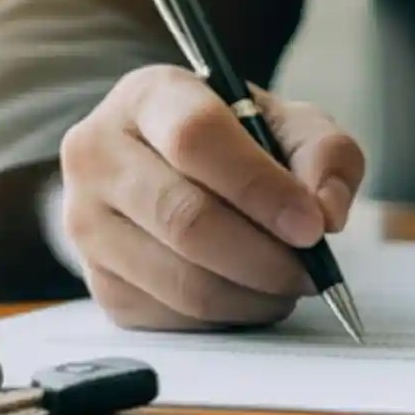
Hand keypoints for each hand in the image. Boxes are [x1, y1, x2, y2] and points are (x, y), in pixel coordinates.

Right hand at [58, 65, 364, 329]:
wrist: (172, 167)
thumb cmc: (237, 142)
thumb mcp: (289, 124)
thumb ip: (324, 153)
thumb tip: (326, 212)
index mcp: (148, 97)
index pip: (195, 139)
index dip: (260, 189)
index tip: (312, 226)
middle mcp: (99, 155)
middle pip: (185, 220)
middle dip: (266, 257)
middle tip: (312, 269)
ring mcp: (87, 223)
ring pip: (181, 281)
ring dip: (253, 295)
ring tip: (289, 283)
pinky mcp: (100, 283)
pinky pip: (173, 317)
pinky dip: (228, 317)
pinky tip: (251, 294)